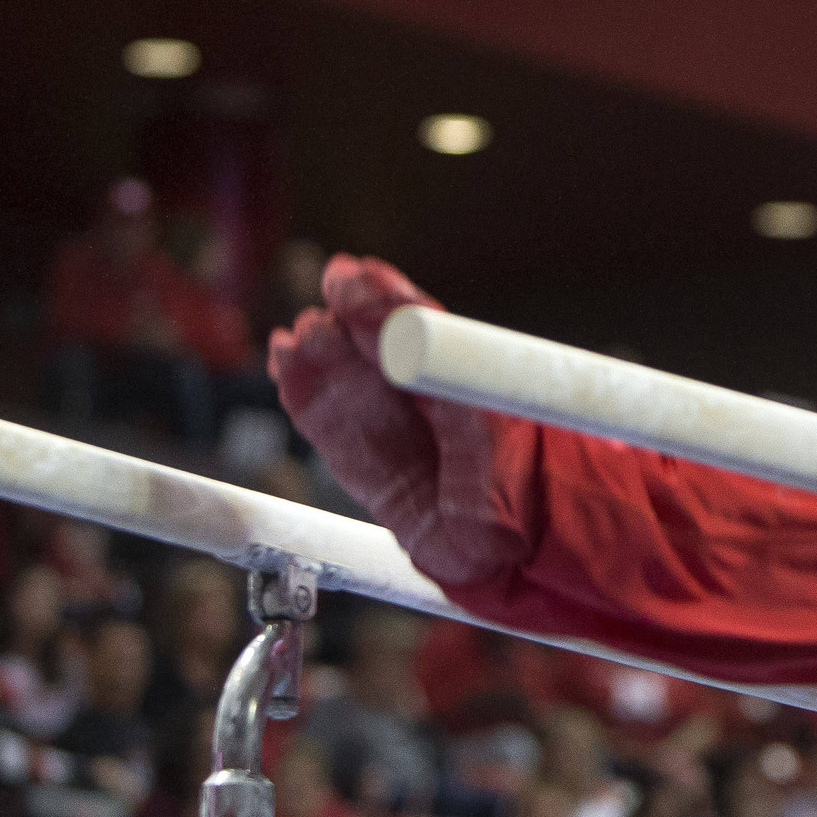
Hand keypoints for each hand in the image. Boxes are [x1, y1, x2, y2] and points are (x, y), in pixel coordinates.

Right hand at [267, 255, 528, 584]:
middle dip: (349, 327)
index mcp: (471, 391)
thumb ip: (437, 365)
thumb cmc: (524, 469)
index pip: (420, 339)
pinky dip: (310, 402)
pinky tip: (288, 365)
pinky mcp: (383, 487)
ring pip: (353, 397)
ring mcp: (409, 450)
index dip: (385, 306)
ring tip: (301, 332)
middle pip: (379, 363)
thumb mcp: (481, 403)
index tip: (352, 273)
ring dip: (323, 362)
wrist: (529, 544)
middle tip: (327, 289)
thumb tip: (396, 312)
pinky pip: (338, 439)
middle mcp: (437, 417)